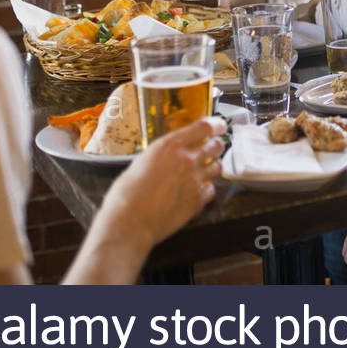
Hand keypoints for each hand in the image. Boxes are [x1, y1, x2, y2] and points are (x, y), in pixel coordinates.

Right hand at [99, 116, 225, 248]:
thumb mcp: (140, 163)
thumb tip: (165, 157)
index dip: (216, 125)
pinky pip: (211, 189)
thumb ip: (160, 157)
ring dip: (213, 166)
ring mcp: (195, 180)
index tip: (220, 126)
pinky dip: (207, 189)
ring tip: (207, 169)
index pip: (203, 127)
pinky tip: (198, 191)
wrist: (130, 222)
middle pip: (216, 146)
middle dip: (216, 146)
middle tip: (213, 148)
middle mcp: (186, 159)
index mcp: (170, 146)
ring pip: (218, 167)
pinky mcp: (198, 200)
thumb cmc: (126, 194)